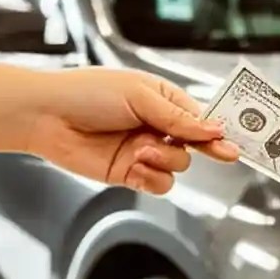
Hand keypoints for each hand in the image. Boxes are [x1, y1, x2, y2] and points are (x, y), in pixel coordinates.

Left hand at [28, 68, 239, 192]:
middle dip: (196, 148)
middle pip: (194, 146)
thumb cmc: (89, 93)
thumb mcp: (139, 95)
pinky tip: (137, 167)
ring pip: (178, 167)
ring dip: (166, 161)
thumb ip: (177, 118)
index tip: (232, 144)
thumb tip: (214, 130)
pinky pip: (158, 185)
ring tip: (140, 151)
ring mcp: (144, 151)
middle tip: (219, 153)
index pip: (200, 118)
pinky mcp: (129, 173)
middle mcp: (156, 127)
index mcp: (162, 100)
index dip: (216, 132)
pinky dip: (153, 179)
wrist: (47, 117)